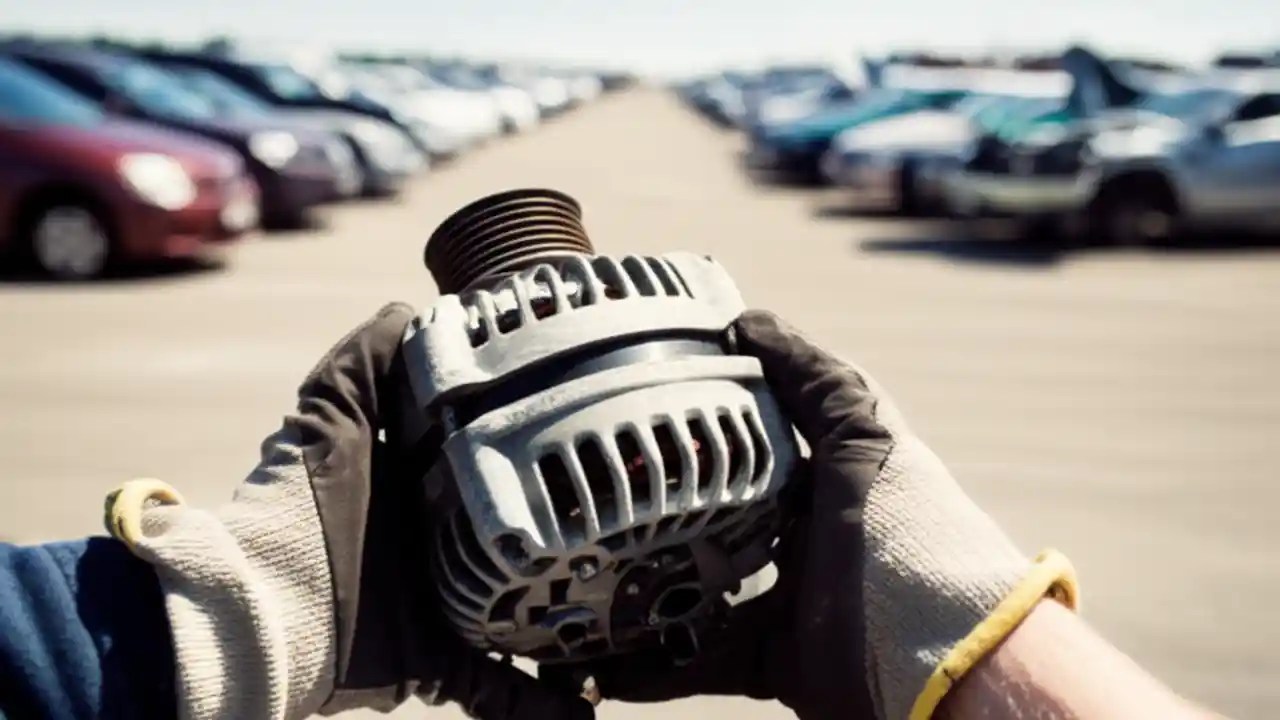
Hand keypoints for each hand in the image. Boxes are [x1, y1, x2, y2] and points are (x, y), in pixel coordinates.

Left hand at [106, 304, 592, 719]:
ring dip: (569, 617)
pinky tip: (588, 712)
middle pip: (519, 536)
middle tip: (633, 523)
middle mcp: (440, 547)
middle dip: (568, 533)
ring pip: (523, 611)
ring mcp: (445, 607)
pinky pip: (504, 693)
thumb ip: (361, 358)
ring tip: (630, 614)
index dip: (536, 444)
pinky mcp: (439, 665)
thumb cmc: (297, 506)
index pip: (491, 459)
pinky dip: (544, 707)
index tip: (591, 428)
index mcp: (423, 489)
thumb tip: (407, 309)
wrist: (265, 609)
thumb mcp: (327, 417)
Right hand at [559, 310, 1076, 719]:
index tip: (634, 417)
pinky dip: (653, 669)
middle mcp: (802, 535)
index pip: (750, 439)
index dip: (700, 425)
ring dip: (643, 595)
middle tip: (593, 505)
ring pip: (697, 592)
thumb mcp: (859, 432)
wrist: (937, 650)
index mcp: (822, 476)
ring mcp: (787, 598)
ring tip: (583, 586)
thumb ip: (811, 376)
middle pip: (713, 516)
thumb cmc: (904, 527)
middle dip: (659, 513)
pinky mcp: (775, 659)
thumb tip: (745, 321)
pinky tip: (605, 665)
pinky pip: (700, 662)